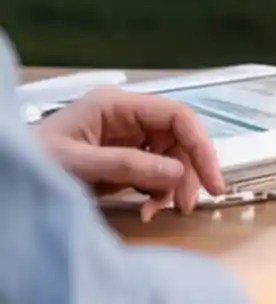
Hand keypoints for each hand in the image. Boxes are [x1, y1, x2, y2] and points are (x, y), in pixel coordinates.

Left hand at [34, 87, 224, 220]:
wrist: (7, 183)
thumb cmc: (33, 162)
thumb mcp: (78, 165)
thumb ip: (128, 165)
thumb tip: (177, 172)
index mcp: (116, 106)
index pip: (176, 116)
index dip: (200, 145)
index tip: (213, 179)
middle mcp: (126, 118)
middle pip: (178, 139)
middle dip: (187, 171)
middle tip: (189, 204)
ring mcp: (124, 138)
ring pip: (170, 158)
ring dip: (172, 186)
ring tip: (158, 210)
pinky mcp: (121, 158)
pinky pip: (154, 172)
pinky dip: (156, 192)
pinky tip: (147, 208)